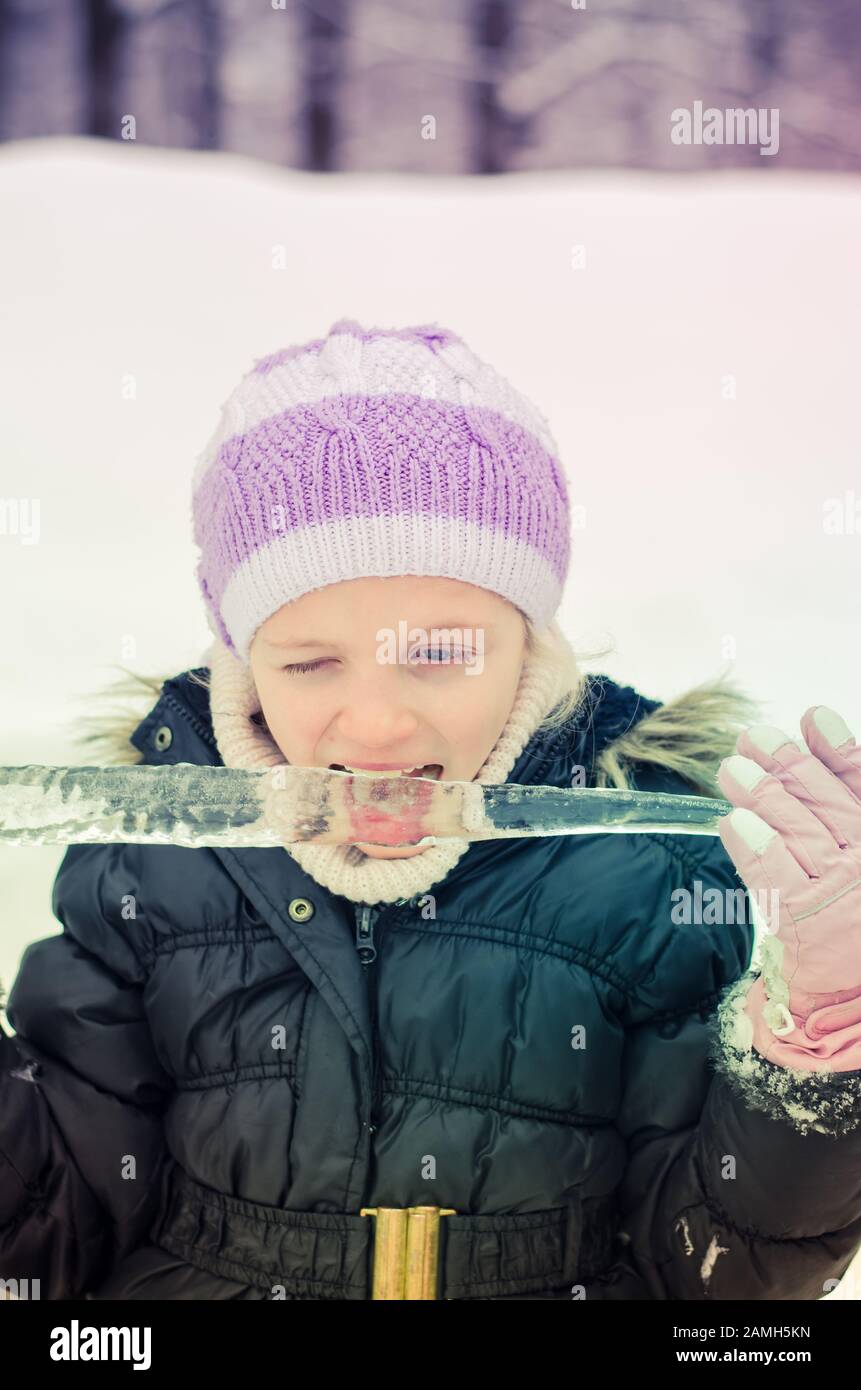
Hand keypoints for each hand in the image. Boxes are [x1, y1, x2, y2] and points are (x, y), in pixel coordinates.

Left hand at [716, 706, 860, 1070]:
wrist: (856, 987)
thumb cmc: (854, 909)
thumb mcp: (858, 845)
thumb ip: (846, 792)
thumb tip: (814, 726)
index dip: (839, 749)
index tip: (812, 716)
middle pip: (823, 803)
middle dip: (785, 764)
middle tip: (750, 738)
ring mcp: (840, 892)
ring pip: (797, 832)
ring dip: (760, 795)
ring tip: (730, 768)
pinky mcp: (807, 924)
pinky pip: (777, 878)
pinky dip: (755, 847)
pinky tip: (733, 822)